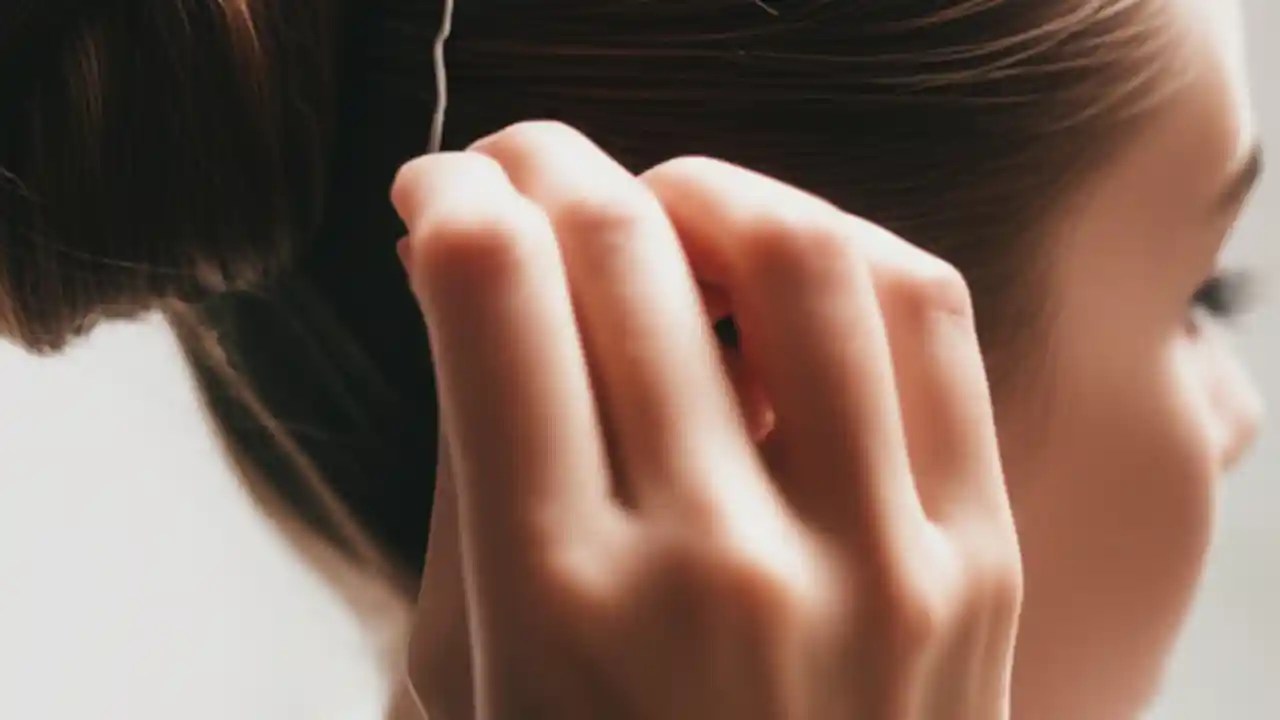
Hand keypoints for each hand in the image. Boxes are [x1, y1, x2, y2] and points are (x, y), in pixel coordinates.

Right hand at [393, 121, 1022, 719]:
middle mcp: (719, 566)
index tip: (439, 193)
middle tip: (522, 173)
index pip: (492, 293)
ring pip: (797, 251)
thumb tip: (473, 276)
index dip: (450, 197)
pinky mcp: (978, 561)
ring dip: (703, 186)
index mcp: (559, 599)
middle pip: (623, 248)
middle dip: (545, 166)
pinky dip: (843, 250)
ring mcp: (872, 562)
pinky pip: (928, 323)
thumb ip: (477, 476)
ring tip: (660, 210)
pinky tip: (783, 270)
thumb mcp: (479, 675)